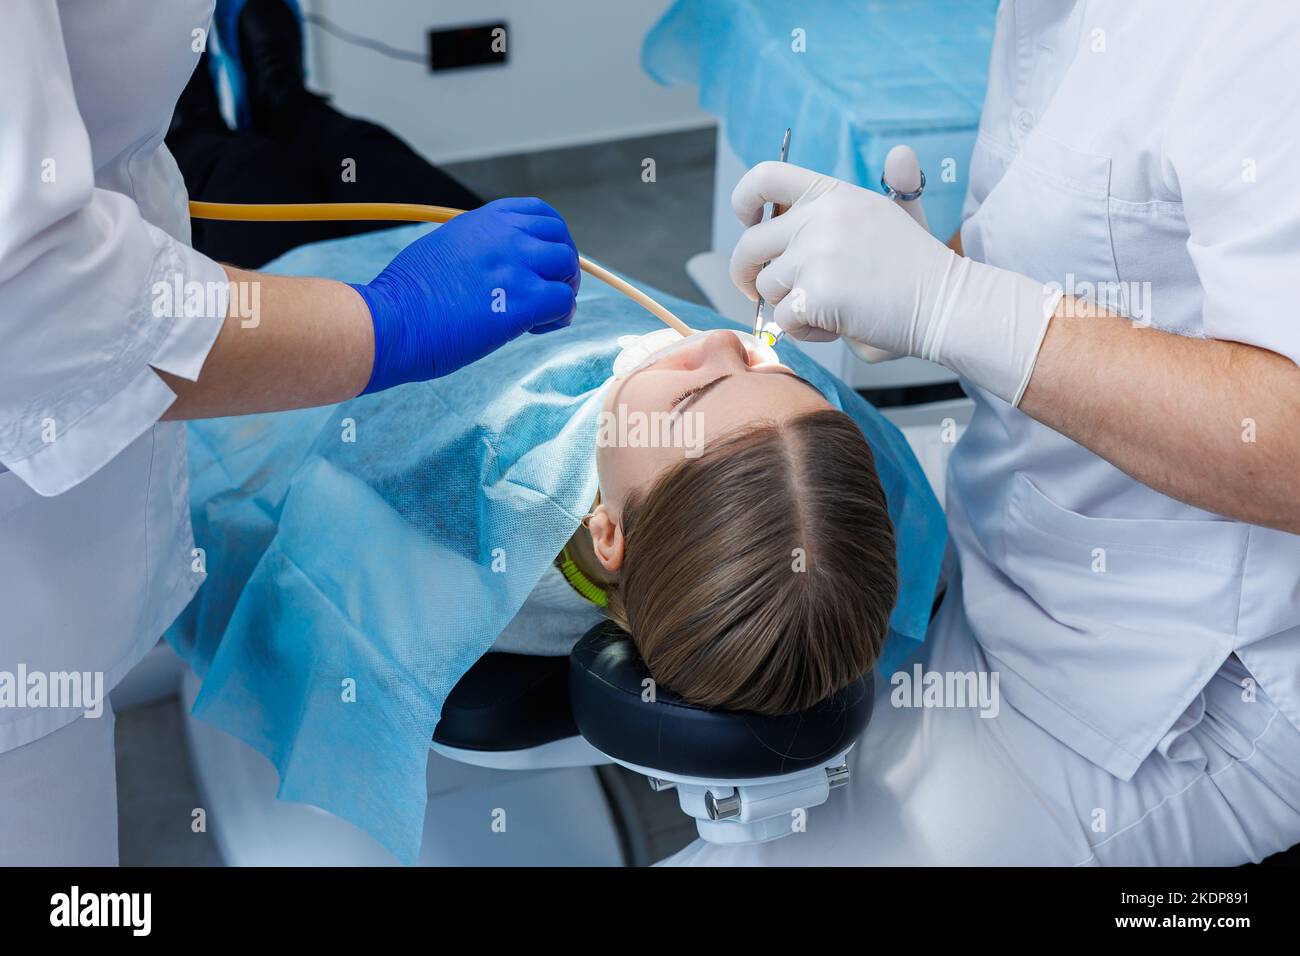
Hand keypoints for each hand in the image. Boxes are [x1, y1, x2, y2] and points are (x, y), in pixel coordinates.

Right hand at [351, 197, 579, 392]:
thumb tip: (498, 266)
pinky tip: (538, 327)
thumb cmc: (407, 295)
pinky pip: (563, 303)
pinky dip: (558, 317)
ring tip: (542, 313)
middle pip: (561, 240)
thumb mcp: (443, 248)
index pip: (541, 213)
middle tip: (549, 291)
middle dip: (562, 267)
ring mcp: (516, 266)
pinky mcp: (521, 302)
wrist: (392, 319)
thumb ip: (478, 248)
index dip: (553, 238)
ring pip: (567, 269)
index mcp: (486, 220)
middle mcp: (505, 236)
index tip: (546, 260)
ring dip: (562, 292)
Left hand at [729, 162, 1060, 404]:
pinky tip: (840, 326)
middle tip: (756, 291)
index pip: (764, 178)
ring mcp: (815, 256)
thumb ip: (890, 186)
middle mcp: (819, 219)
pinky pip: (784, 321)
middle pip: (749, 245)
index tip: (746, 222)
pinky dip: (806, 332)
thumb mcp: (904, 213)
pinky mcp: (815, 294)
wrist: (948, 305)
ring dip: (789, 307)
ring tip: (830, 309)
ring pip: (767, 288)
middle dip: (745, 273)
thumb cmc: (921, 268)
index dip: (742, 201)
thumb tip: (900, 153)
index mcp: (833, 195)